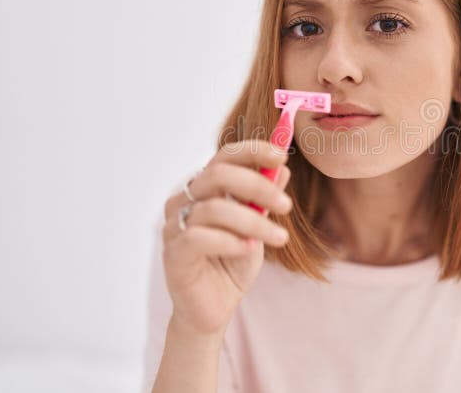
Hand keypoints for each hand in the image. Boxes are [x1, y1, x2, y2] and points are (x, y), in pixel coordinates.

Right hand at [161, 139, 292, 336]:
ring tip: (281, 239)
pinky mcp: (173, 252)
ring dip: (254, 222)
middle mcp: (184, 200)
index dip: (253, 151)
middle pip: (217, 174)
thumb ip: (264, 198)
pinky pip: (200, 237)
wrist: (215, 308)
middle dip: (258, 186)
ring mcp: (174, 225)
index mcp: (204, 188)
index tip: (283, 156)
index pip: (225, 156)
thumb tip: (282, 168)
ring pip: (214, 209)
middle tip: (287, 206)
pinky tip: (249, 250)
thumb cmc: (232, 262)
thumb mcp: (257, 226)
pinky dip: (230, 241)